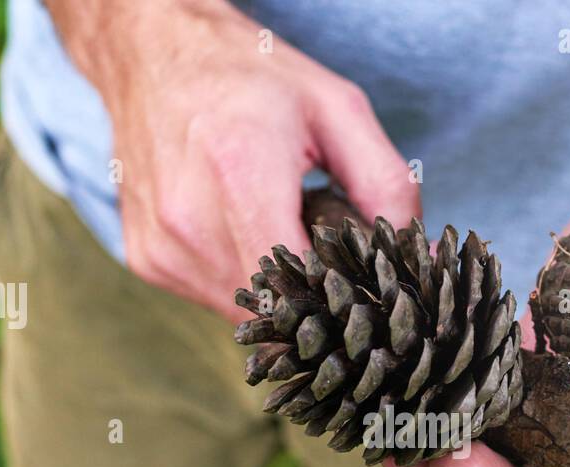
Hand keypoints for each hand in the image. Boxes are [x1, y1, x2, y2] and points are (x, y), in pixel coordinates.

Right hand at [48, 0, 418, 320]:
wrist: (151, 52)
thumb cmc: (249, 76)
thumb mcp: (338, 109)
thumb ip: (388, 186)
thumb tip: (423, 259)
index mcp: (240, 170)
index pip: (301, 282)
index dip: (341, 295)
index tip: (362, 281)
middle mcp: (190, 217)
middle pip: (277, 304)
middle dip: (312, 291)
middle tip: (322, 244)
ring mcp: (163, 244)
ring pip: (243, 311)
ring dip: (275, 287)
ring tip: (277, 225)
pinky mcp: (147, 259)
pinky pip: (212, 296)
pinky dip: (239, 276)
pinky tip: (241, 228)